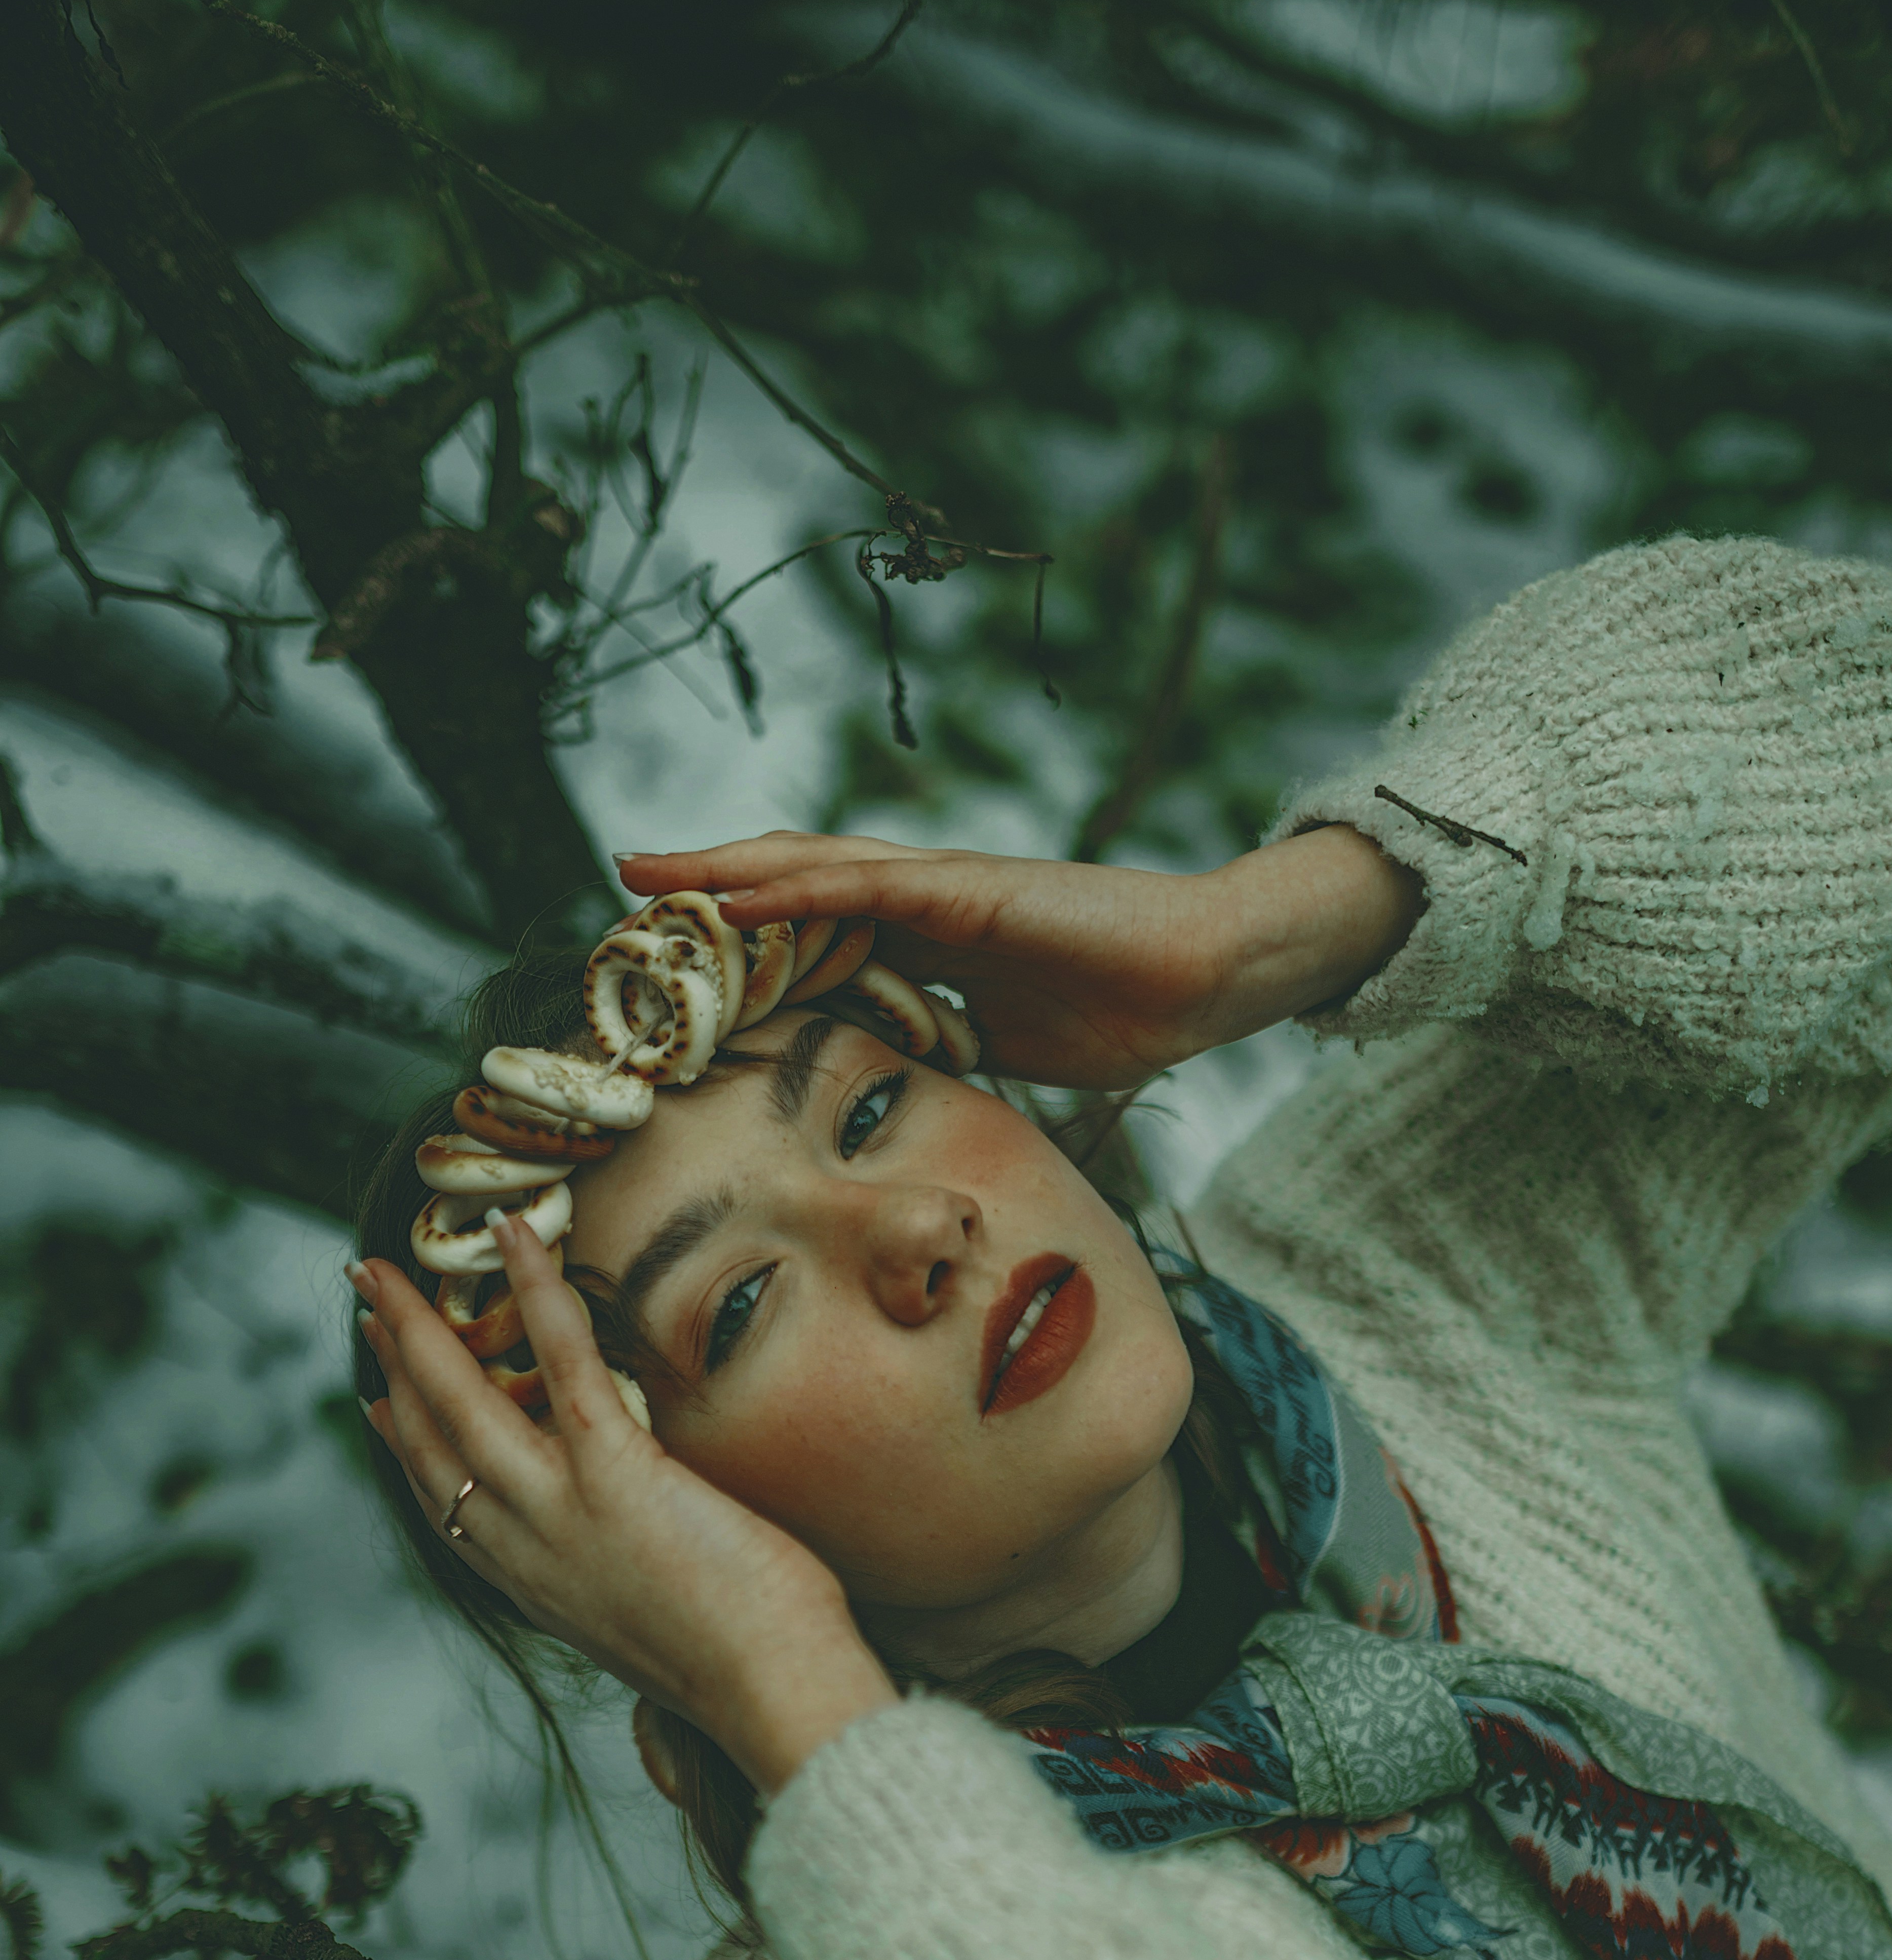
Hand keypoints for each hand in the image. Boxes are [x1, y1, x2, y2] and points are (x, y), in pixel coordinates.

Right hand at [353, 1213, 897, 1795]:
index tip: (378, 1401)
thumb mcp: (659, 1627)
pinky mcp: (612, 1469)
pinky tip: (519, 1236)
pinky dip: (535, 1289)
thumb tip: (651, 1562)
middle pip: (430, 1442)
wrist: (772, 1694)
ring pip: (462, 1400)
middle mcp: (523, 1548)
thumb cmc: (747, 1667)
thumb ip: (629, 1586)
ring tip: (388, 1268)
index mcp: (532, 1586)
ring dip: (418, 1325)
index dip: (404, 1445)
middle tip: (366, 1301)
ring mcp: (558, 1507)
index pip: (443, 1505)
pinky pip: (559, 1361)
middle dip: (390, 1364)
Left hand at [615, 825, 1422, 1091]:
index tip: (671, 961)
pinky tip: (736, 890)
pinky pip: (865, 886)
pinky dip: (795, 887)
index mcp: (920, 945)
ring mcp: (939, 891)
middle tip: (624, 892)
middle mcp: (917, 905)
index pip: (808, 935)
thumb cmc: (1116, 1009)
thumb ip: (940, 1050)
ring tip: (648, 874)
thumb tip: (892, 1088)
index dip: (738, 941)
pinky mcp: (966, 891)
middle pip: (788, 890)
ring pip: (807, 872)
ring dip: (724, 873)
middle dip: (706, 894)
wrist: (1198, 976)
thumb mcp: (996, 1048)